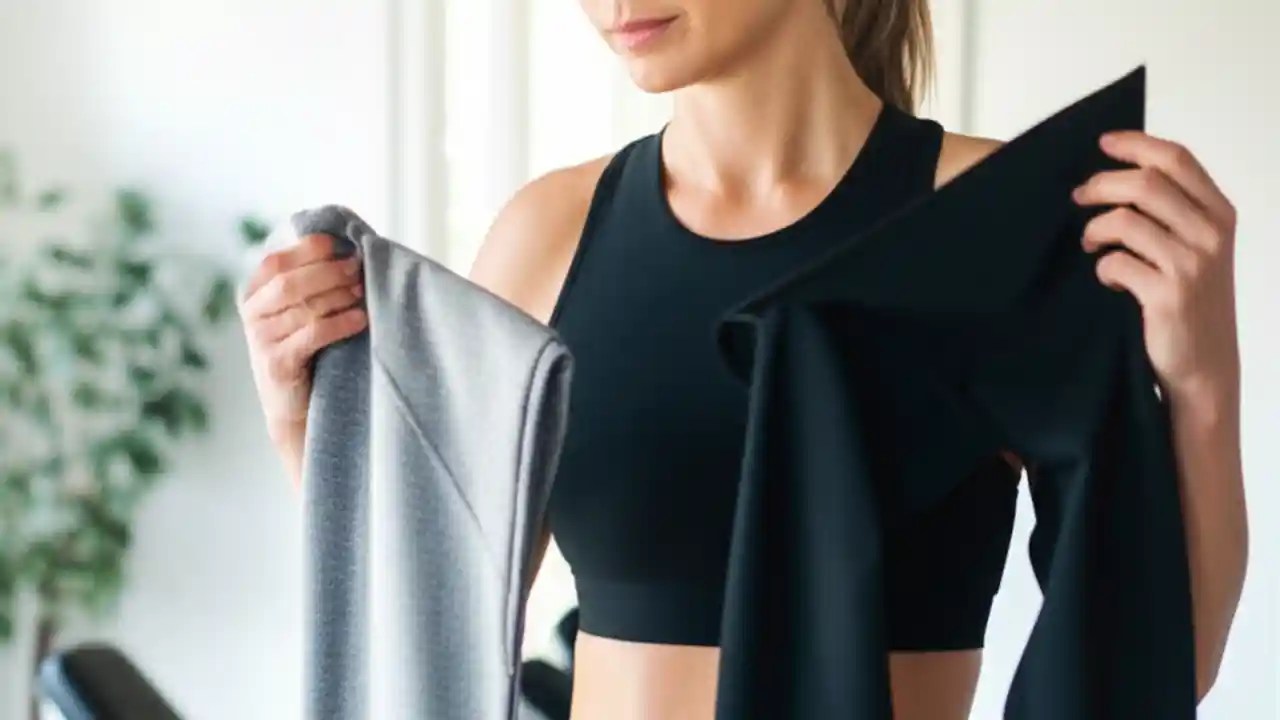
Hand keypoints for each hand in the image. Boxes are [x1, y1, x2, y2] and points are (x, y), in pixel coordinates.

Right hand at [238, 233, 367, 425]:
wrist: (294, 406)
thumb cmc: (305, 351)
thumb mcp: (299, 313)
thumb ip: (310, 284)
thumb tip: (346, 251)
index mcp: (253, 294)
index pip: (276, 262)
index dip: (306, 249)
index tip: (338, 244)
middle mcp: (251, 315)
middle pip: (289, 283)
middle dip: (327, 272)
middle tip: (356, 268)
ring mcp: (260, 341)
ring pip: (303, 308)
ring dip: (338, 296)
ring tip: (362, 291)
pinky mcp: (276, 364)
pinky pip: (312, 335)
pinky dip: (340, 323)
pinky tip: (360, 319)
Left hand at [1072, 131, 1239, 406]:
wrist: (1204, 366)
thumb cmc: (1191, 304)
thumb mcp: (1197, 249)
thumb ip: (1173, 212)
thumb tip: (1118, 176)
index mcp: (1219, 214)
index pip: (1177, 159)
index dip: (1135, 144)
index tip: (1103, 143)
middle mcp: (1210, 233)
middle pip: (1144, 183)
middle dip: (1100, 185)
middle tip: (1079, 197)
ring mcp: (1191, 264)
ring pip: (1124, 220)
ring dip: (1095, 229)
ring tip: (1091, 244)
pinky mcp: (1167, 294)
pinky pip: (1114, 262)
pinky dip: (1102, 268)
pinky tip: (1110, 280)